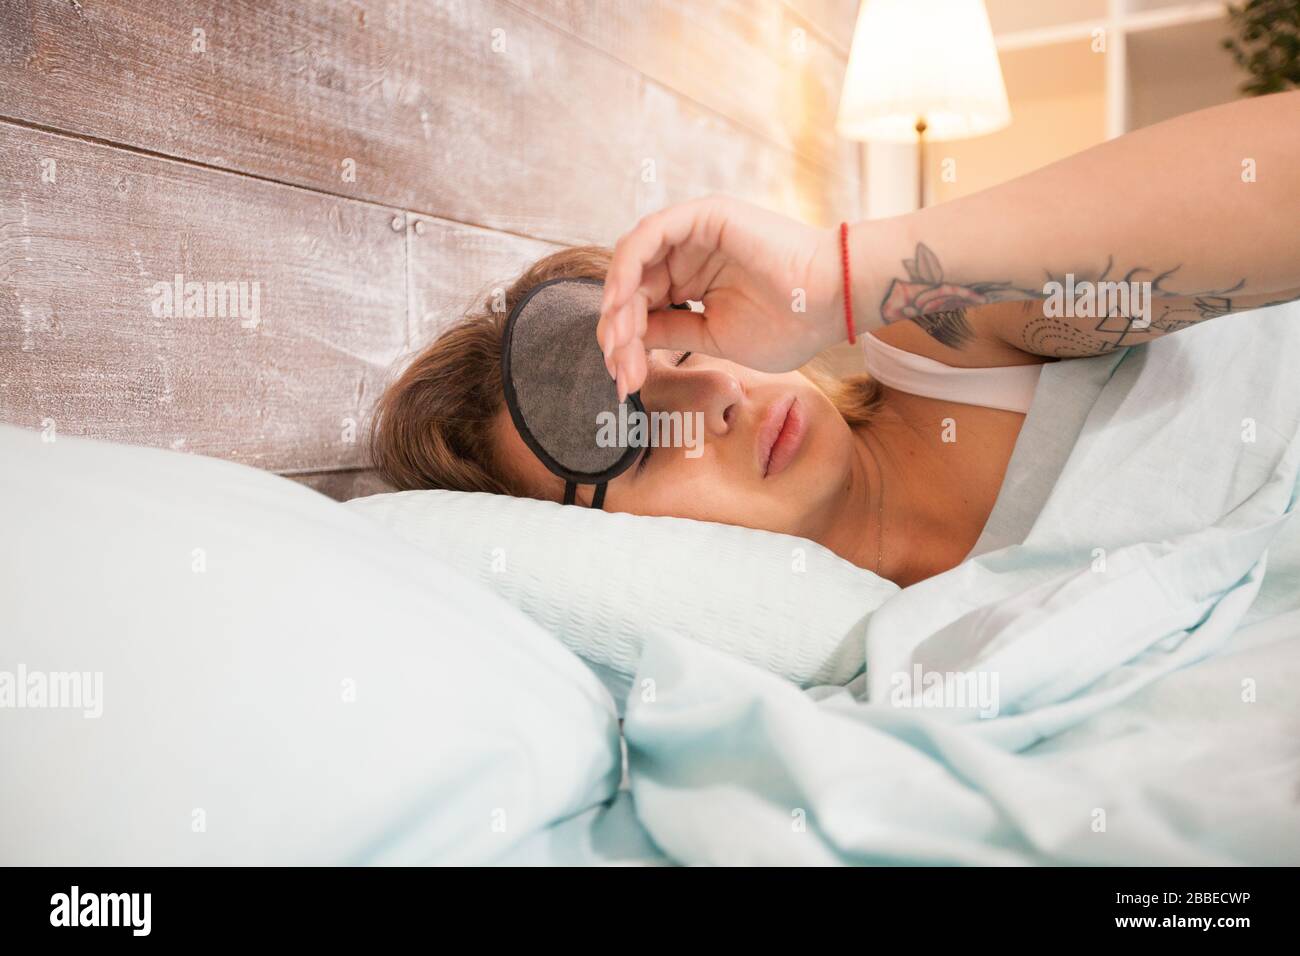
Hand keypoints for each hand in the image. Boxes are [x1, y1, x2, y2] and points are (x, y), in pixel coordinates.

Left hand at [596, 196, 844, 399]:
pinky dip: (628, 268)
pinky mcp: (702, 216)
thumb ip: (672, 332)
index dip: (627, 344)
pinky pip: (649, 236)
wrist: (832, 304)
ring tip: (618, 341)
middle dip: (618, 330)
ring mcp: (694, 233)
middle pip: (633, 288)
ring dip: (618, 302)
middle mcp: (689, 254)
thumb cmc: (789, 325)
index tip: (624, 381)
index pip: (644, 308)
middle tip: (618, 370)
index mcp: (693, 281)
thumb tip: (628, 340)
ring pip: (633, 262)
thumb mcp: (715, 337)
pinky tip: (622, 303)